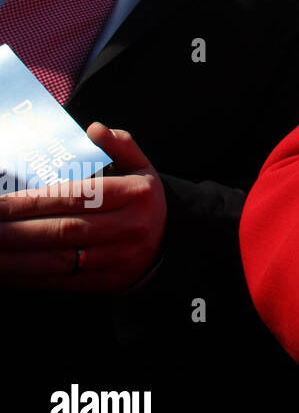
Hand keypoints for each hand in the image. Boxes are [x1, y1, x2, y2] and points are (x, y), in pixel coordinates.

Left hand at [0, 124, 166, 291]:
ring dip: (15, 258)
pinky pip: (61, 282)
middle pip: (63, 230)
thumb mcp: (142, 168)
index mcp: (135, 195)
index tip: (0, 203)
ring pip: (58, 260)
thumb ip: (120, 146)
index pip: (77, 197)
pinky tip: (5, 270)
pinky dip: (28, 278)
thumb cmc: (142, 201)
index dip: (35, 201)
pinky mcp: (107, 283)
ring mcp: (118, 259)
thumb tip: (94, 129)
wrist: (169, 245)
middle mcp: (129, 227)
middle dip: (16, 230)